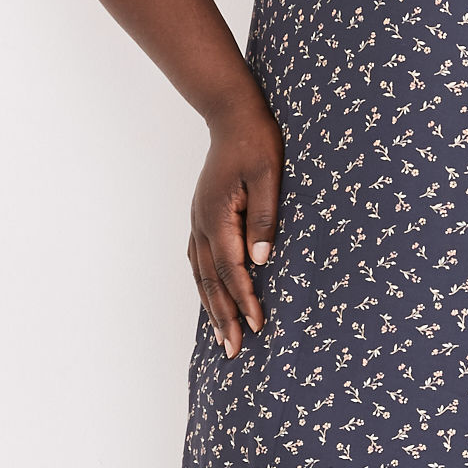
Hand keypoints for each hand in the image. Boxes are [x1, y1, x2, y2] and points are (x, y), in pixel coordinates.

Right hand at [189, 91, 281, 356]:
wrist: (233, 115)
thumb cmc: (257, 142)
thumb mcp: (270, 176)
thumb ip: (266, 218)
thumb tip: (261, 259)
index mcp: (219, 216)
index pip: (232, 268)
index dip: (245, 299)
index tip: (258, 325)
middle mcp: (202, 223)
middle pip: (210, 281)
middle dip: (224, 318)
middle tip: (234, 351)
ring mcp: (198, 221)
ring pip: (201, 275)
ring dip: (212, 308)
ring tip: (223, 338)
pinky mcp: (202, 218)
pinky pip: (199, 261)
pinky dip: (205, 286)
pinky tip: (212, 301)